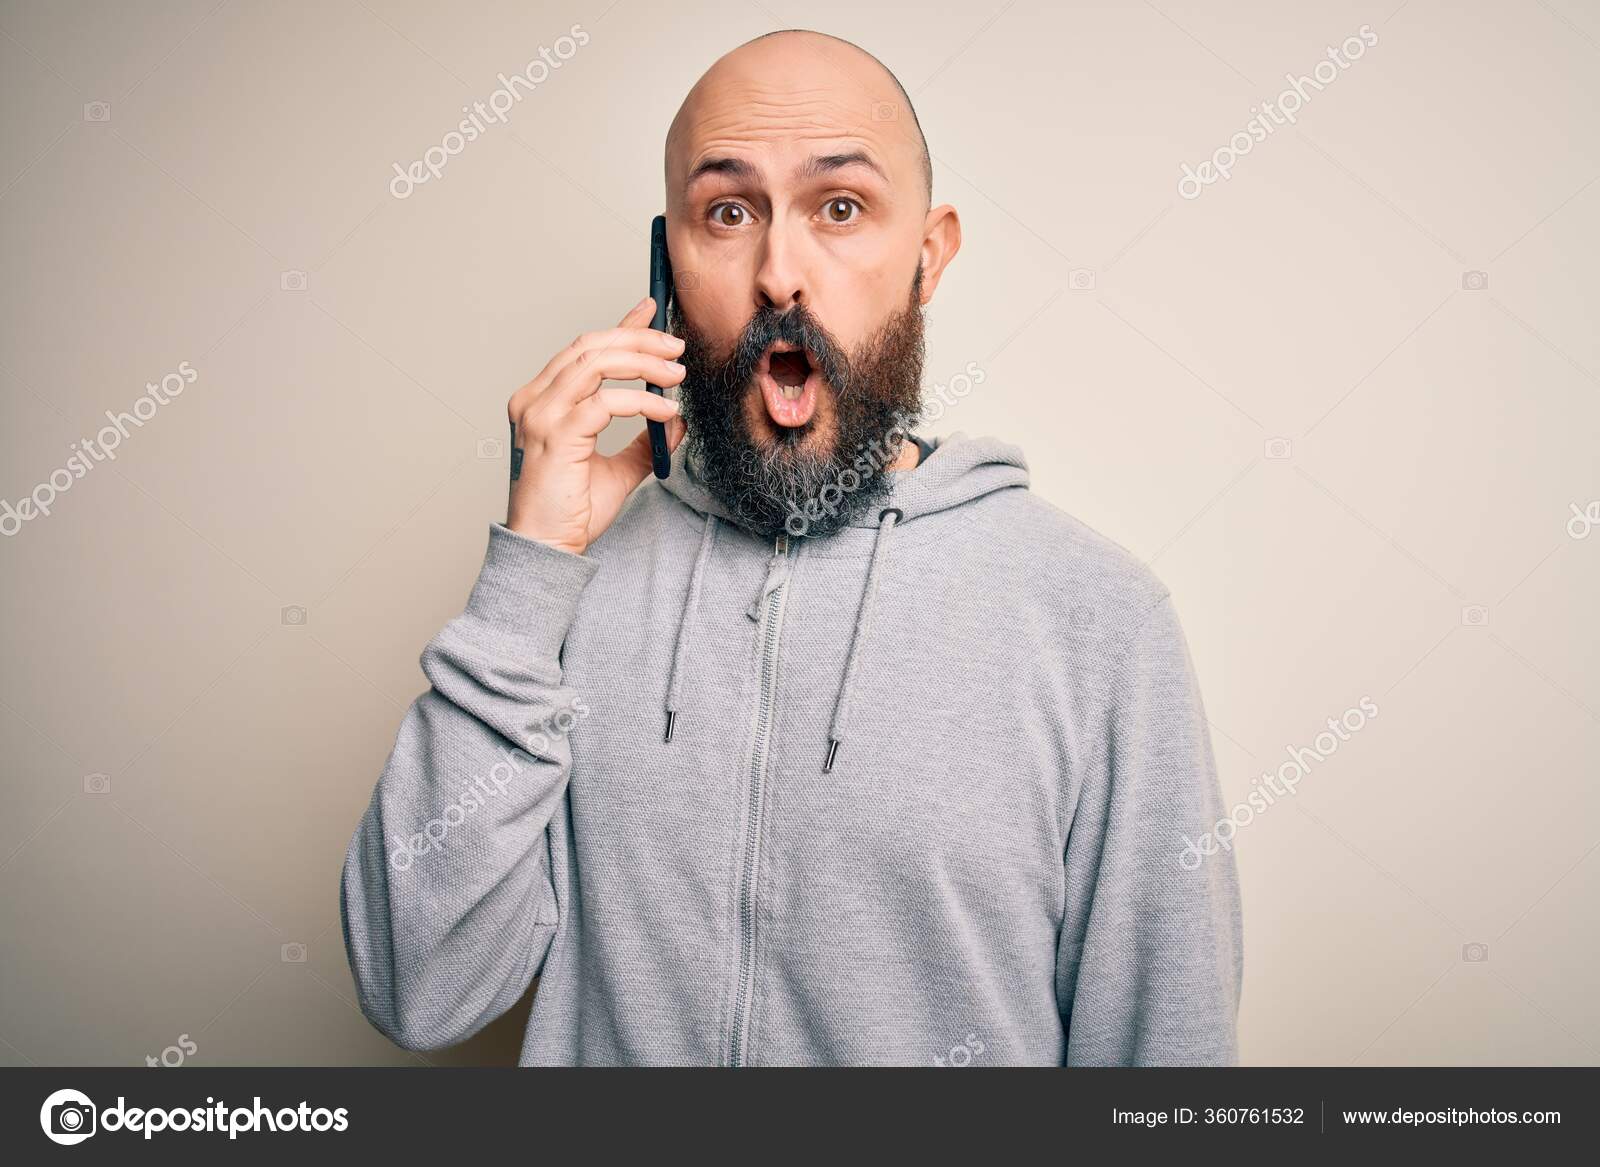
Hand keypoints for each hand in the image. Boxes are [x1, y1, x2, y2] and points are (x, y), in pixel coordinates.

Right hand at [506, 296, 686, 554]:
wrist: (548, 549)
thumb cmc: (572, 512)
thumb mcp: (618, 470)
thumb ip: (643, 443)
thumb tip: (676, 420)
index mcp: (543, 401)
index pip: (585, 349)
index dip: (621, 325)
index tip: (652, 311)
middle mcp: (536, 400)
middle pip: (590, 346)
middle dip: (638, 339)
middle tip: (677, 346)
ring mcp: (542, 415)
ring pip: (595, 363)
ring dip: (642, 363)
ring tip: (677, 374)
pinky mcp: (557, 434)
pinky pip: (604, 402)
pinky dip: (640, 400)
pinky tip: (665, 412)